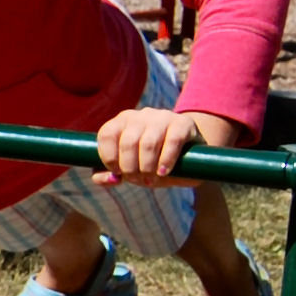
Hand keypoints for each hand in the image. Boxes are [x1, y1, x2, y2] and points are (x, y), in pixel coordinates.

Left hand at [95, 107, 242, 188]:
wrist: (189, 151)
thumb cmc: (152, 159)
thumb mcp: (130, 167)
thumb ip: (110, 174)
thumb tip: (108, 179)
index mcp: (122, 121)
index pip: (106, 134)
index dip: (108, 157)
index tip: (118, 174)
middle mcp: (140, 115)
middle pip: (128, 142)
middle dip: (130, 168)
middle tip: (138, 180)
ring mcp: (162, 117)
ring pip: (148, 143)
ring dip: (147, 167)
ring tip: (152, 180)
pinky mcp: (183, 123)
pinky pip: (173, 141)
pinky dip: (166, 160)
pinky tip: (164, 172)